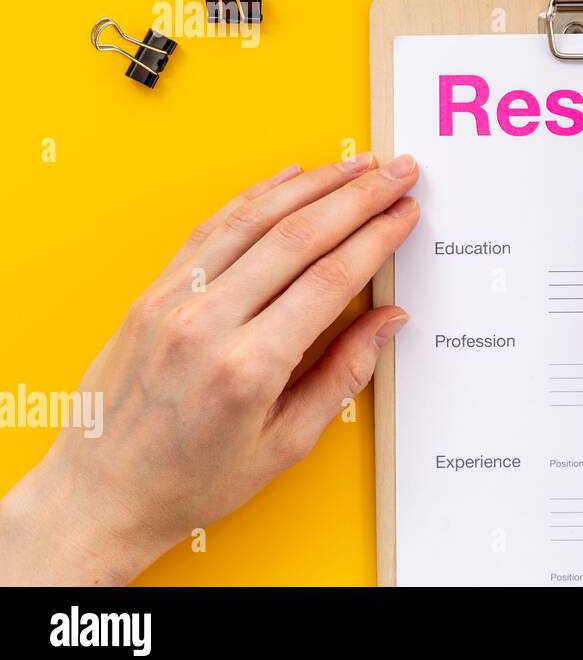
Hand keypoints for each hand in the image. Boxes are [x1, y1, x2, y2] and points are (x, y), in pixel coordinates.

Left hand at [0, 155, 420, 584]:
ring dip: (315, 183)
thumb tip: (390, 320)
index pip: (330, 278)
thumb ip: (343, 375)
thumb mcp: (285, 446)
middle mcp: (206, 322)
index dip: (377, 237)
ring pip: (256, 218)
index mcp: (248, 367)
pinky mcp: (153, 292)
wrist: (100, 495)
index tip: (406, 213)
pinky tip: (291, 177)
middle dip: (359, 196)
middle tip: (398, 172)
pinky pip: (212, 227)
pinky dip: (257, 195)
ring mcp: (173, 301)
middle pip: (300, 236)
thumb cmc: (192, 481)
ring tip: (357, 164)